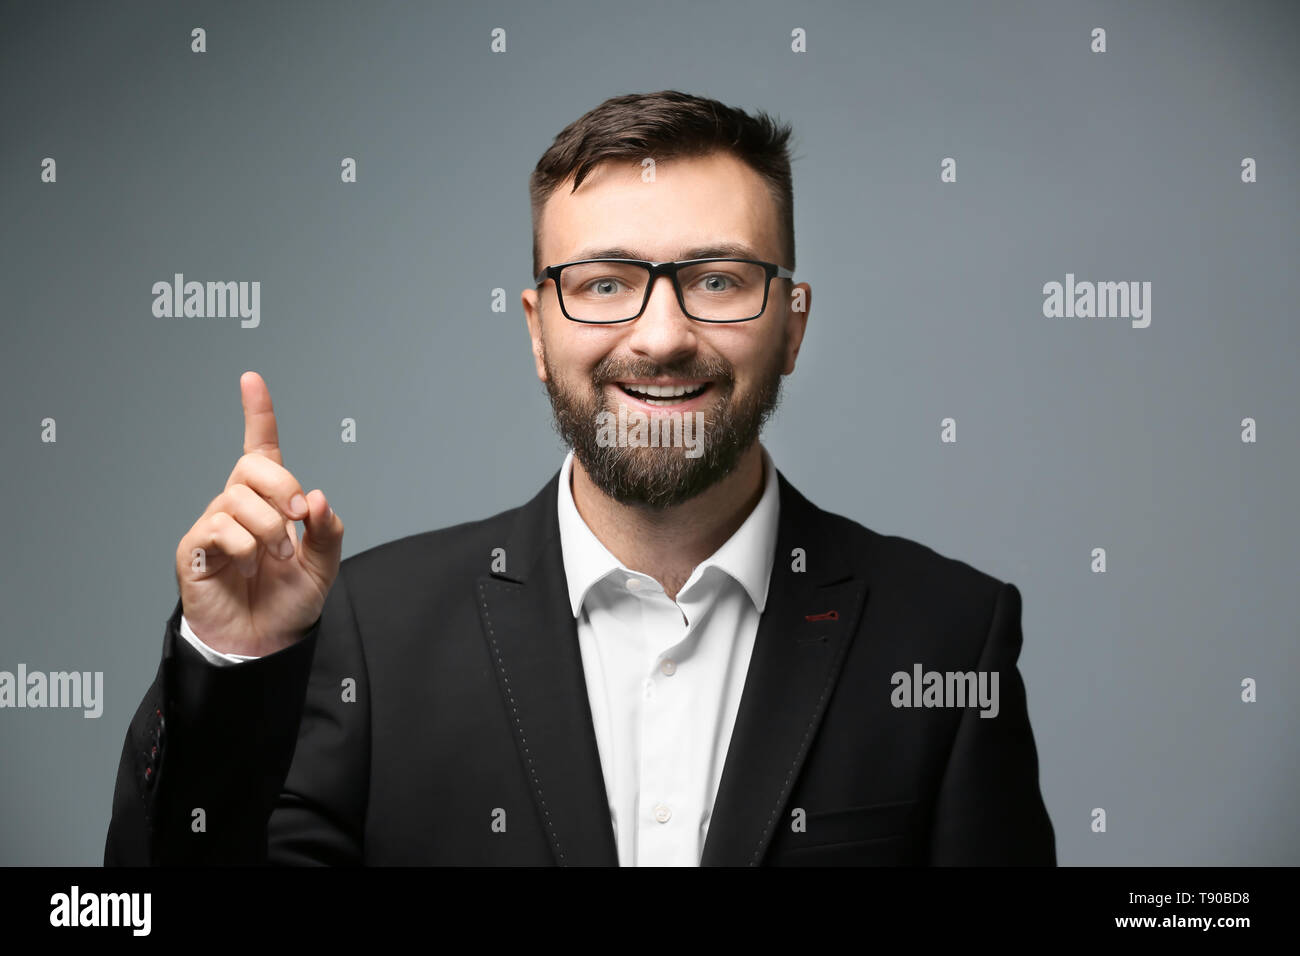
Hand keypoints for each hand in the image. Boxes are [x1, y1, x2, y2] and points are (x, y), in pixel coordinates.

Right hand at [175, 372, 343, 655]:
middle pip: (254, 467)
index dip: (257, 413)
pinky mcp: (194, 548)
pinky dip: (246, 547)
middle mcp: (238, 505)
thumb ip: (327, 530)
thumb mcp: (324, 564)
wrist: (265, 643)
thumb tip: (317, 497)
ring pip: (240, 499)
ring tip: (272, 558)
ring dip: (269, 529)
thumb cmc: (288, 602)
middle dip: (285, 489)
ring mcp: (214, 525)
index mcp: (270, 501)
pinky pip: (220, 527)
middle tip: (298, 520)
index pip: (261, 448)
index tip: (252, 379)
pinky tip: (248, 566)